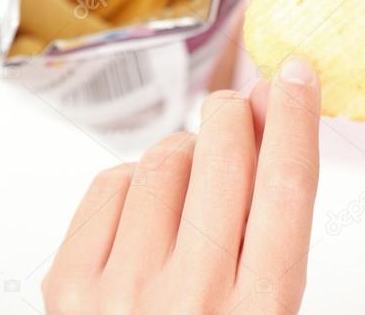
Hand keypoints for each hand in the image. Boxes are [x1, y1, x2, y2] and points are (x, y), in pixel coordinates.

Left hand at [42, 55, 320, 313]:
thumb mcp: (266, 310)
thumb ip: (274, 223)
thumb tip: (272, 118)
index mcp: (259, 314)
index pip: (287, 185)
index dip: (295, 117)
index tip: (295, 74)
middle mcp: (193, 301)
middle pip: (225, 152)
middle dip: (236, 115)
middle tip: (238, 116)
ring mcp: (125, 292)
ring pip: (165, 156)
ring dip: (184, 156)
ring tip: (189, 197)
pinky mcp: (70, 286)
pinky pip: (110, 180)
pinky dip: (132, 182)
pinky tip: (146, 216)